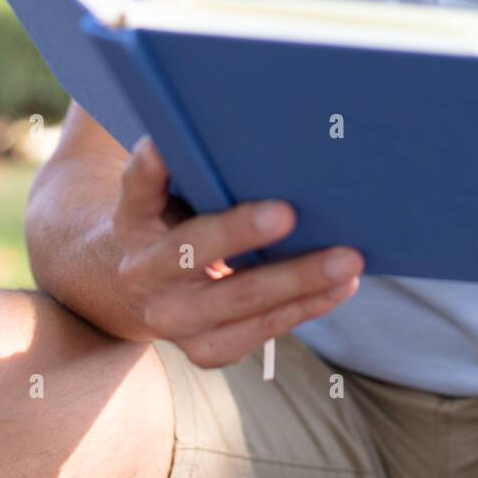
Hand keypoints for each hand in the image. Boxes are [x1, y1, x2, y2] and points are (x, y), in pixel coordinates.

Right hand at [113, 137, 362, 366]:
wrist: (140, 290)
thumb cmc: (171, 220)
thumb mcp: (164, 191)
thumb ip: (185, 163)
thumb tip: (230, 127)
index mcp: (133, 219)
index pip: (139, 186)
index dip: (152, 167)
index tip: (165, 145)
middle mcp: (144, 274)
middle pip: (194, 252)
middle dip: (242, 234)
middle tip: (289, 213)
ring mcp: (173, 321)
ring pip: (238, 303)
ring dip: (297, 282)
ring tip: (345, 261)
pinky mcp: (206, 350)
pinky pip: (259, 332)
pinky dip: (304, 308)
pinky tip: (339, 288)